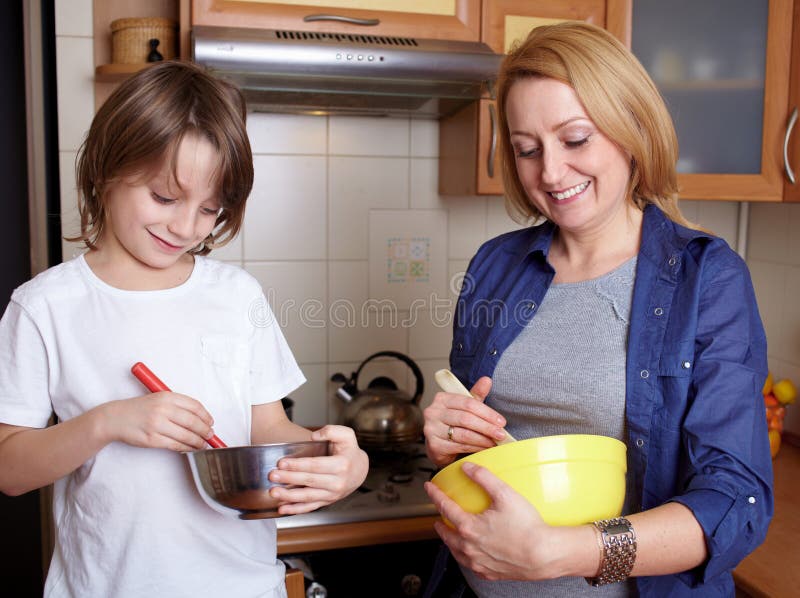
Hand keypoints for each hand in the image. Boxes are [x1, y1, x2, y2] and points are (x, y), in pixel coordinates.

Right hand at [101, 392, 215, 451]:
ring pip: (186, 435)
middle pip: (193, 421)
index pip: (194, 406)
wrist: (116, 418)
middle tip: (211, 435)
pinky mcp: (153, 439)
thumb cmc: (139, 409)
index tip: (211, 422)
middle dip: (205, 430)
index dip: (206, 415)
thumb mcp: (158, 398)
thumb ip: (177, 405)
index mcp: (167, 397)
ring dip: (198, 441)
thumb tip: (200, 418)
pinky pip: (175, 445)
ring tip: (204, 444)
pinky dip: (187, 448)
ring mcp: (157, 425)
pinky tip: (192, 448)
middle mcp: (163, 409)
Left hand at [268, 424, 368, 514]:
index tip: (282, 462)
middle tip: (272, 475)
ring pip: (308, 497)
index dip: (298, 465)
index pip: (316, 465)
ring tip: (273, 492)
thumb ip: (332, 431)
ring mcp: (332, 494)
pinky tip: (282, 508)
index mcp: (341, 465)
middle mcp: (338, 482)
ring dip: (289, 496)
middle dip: (289, 478)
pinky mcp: (327, 502)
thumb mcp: (346, 435)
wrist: (360, 470)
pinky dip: (296, 509)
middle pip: (309, 481)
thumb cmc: (349, 450)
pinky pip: (310, 507)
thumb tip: (314, 435)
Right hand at [423, 377, 506, 466]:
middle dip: (487, 427)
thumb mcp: (465, 408)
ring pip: (464, 434)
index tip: (501, 422)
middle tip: (501, 434)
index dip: (487, 413)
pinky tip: (484, 448)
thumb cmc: (453, 424)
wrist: (438, 445)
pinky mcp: (434, 445)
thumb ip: (476, 395)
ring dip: (483, 439)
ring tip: (494, 442)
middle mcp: (433, 412)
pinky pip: (460, 446)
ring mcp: (431, 429)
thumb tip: (487, 380)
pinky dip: (475, 448)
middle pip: (466, 418)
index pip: (468, 403)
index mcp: (442, 399)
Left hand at [425, 462, 565, 580]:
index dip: (435, 495)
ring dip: (449, 540)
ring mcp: (478, 562)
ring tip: (449, 532)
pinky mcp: (489, 572)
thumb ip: (484, 477)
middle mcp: (469, 547)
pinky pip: (470, 565)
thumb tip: (468, 467)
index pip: (445, 507)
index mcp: (469, 527)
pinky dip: (464, 556)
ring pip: (455, 551)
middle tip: (438, 513)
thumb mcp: (505, 494)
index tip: (429, 488)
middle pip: (446, 533)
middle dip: (440, 521)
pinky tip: (468, 552)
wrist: (544, 555)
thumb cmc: (527, 527)